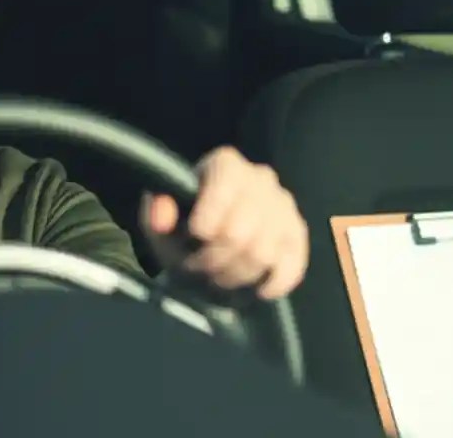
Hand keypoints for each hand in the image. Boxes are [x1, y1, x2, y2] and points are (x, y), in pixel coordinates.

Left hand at [146, 147, 308, 299]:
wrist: (206, 241)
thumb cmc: (183, 228)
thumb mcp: (160, 223)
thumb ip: (155, 215)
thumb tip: (160, 214)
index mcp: (225, 164)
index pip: (225, 184)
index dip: (209, 216)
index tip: (196, 235)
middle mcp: (260, 178)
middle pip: (241, 230)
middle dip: (214, 258)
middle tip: (199, 268)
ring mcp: (283, 206)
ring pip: (263, 252)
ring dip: (235, 275)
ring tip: (218, 277)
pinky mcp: (297, 234)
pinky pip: (293, 264)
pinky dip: (272, 283)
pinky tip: (254, 288)